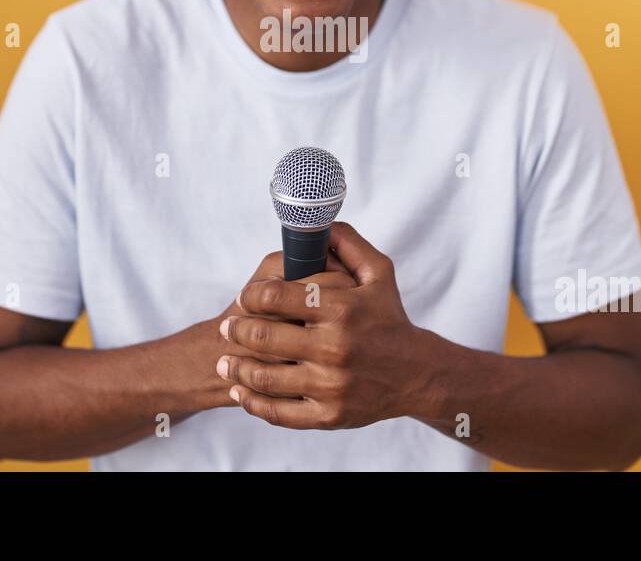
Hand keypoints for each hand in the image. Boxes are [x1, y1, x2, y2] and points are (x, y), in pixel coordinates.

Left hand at [215, 222, 429, 429]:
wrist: (417, 374)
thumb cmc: (390, 318)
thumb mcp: (379, 272)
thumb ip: (347, 243)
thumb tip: (316, 224)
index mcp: (342, 309)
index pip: (277, 297)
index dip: (251, 295)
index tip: (244, 297)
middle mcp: (334, 347)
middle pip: (264, 336)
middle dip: (236, 329)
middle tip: (226, 326)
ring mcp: (330, 385)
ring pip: (265, 377)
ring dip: (236, 367)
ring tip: (224, 360)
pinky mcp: (328, 415)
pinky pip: (278, 412)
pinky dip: (252, 403)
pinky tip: (241, 391)